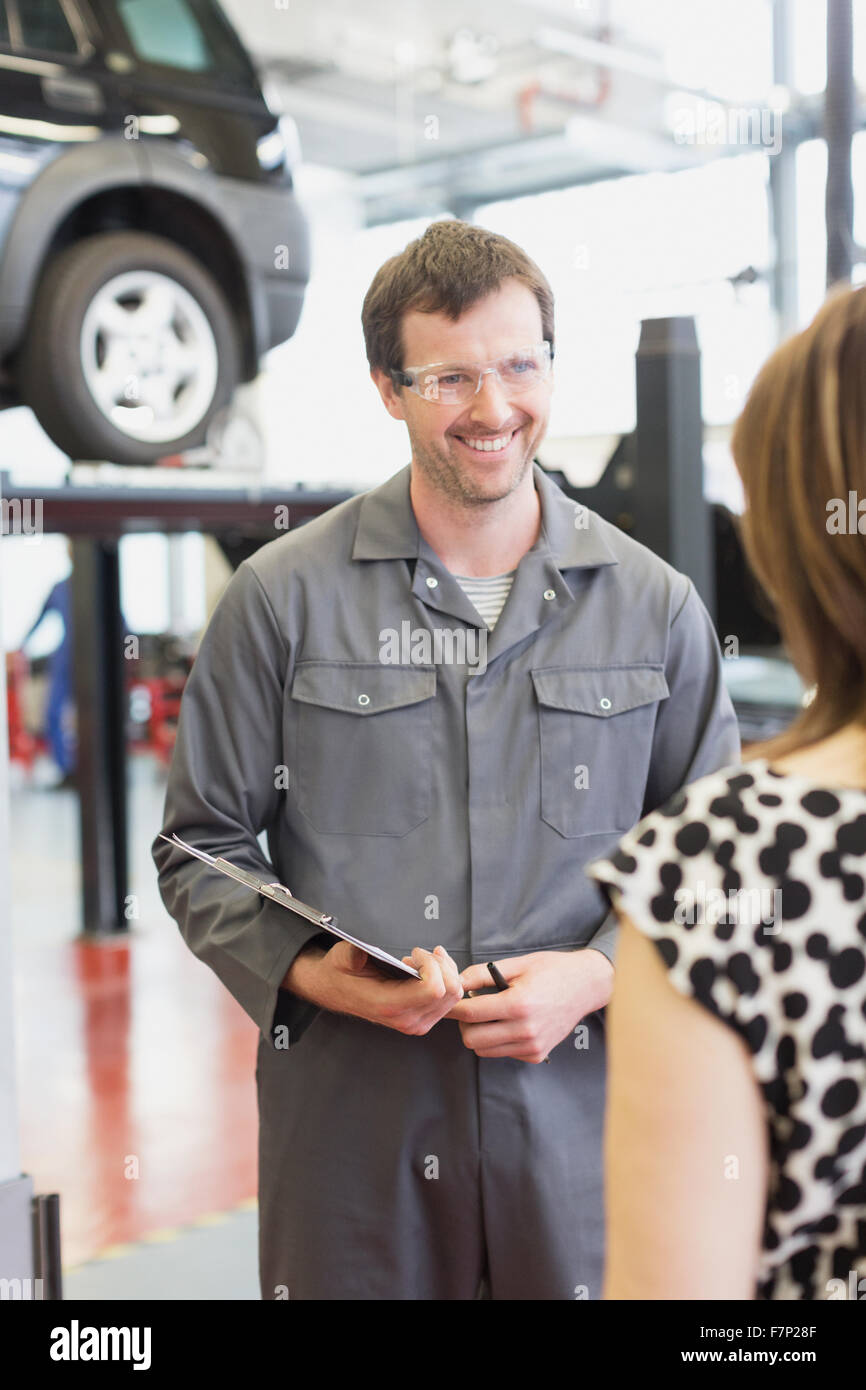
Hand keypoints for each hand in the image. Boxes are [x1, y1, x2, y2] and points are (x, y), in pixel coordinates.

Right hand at [283, 940, 463, 1035]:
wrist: (336, 990)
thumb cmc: (342, 973)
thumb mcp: (341, 958)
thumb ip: (351, 955)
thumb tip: (359, 952)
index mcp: (388, 1006)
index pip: (434, 990)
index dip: (432, 965)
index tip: (414, 953)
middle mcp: (406, 1020)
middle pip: (451, 992)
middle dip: (441, 966)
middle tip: (419, 955)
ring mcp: (417, 1023)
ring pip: (455, 996)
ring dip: (445, 971)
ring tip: (423, 961)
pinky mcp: (423, 1019)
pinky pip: (451, 1000)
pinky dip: (447, 979)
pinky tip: (429, 969)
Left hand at [445, 949, 613, 1062]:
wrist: (586, 986)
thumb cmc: (551, 970)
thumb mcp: (516, 964)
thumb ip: (481, 974)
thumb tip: (455, 982)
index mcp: (519, 1004)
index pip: (471, 1013)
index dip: (452, 1008)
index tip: (446, 1002)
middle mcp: (525, 1030)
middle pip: (472, 1039)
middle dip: (463, 1023)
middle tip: (469, 1008)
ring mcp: (532, 1046)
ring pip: (484, 1050)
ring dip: (479, 1034)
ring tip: (487, 1015)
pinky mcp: (537, 1054)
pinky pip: (503, 1053)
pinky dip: (497, 1041)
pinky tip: (507, 1024)